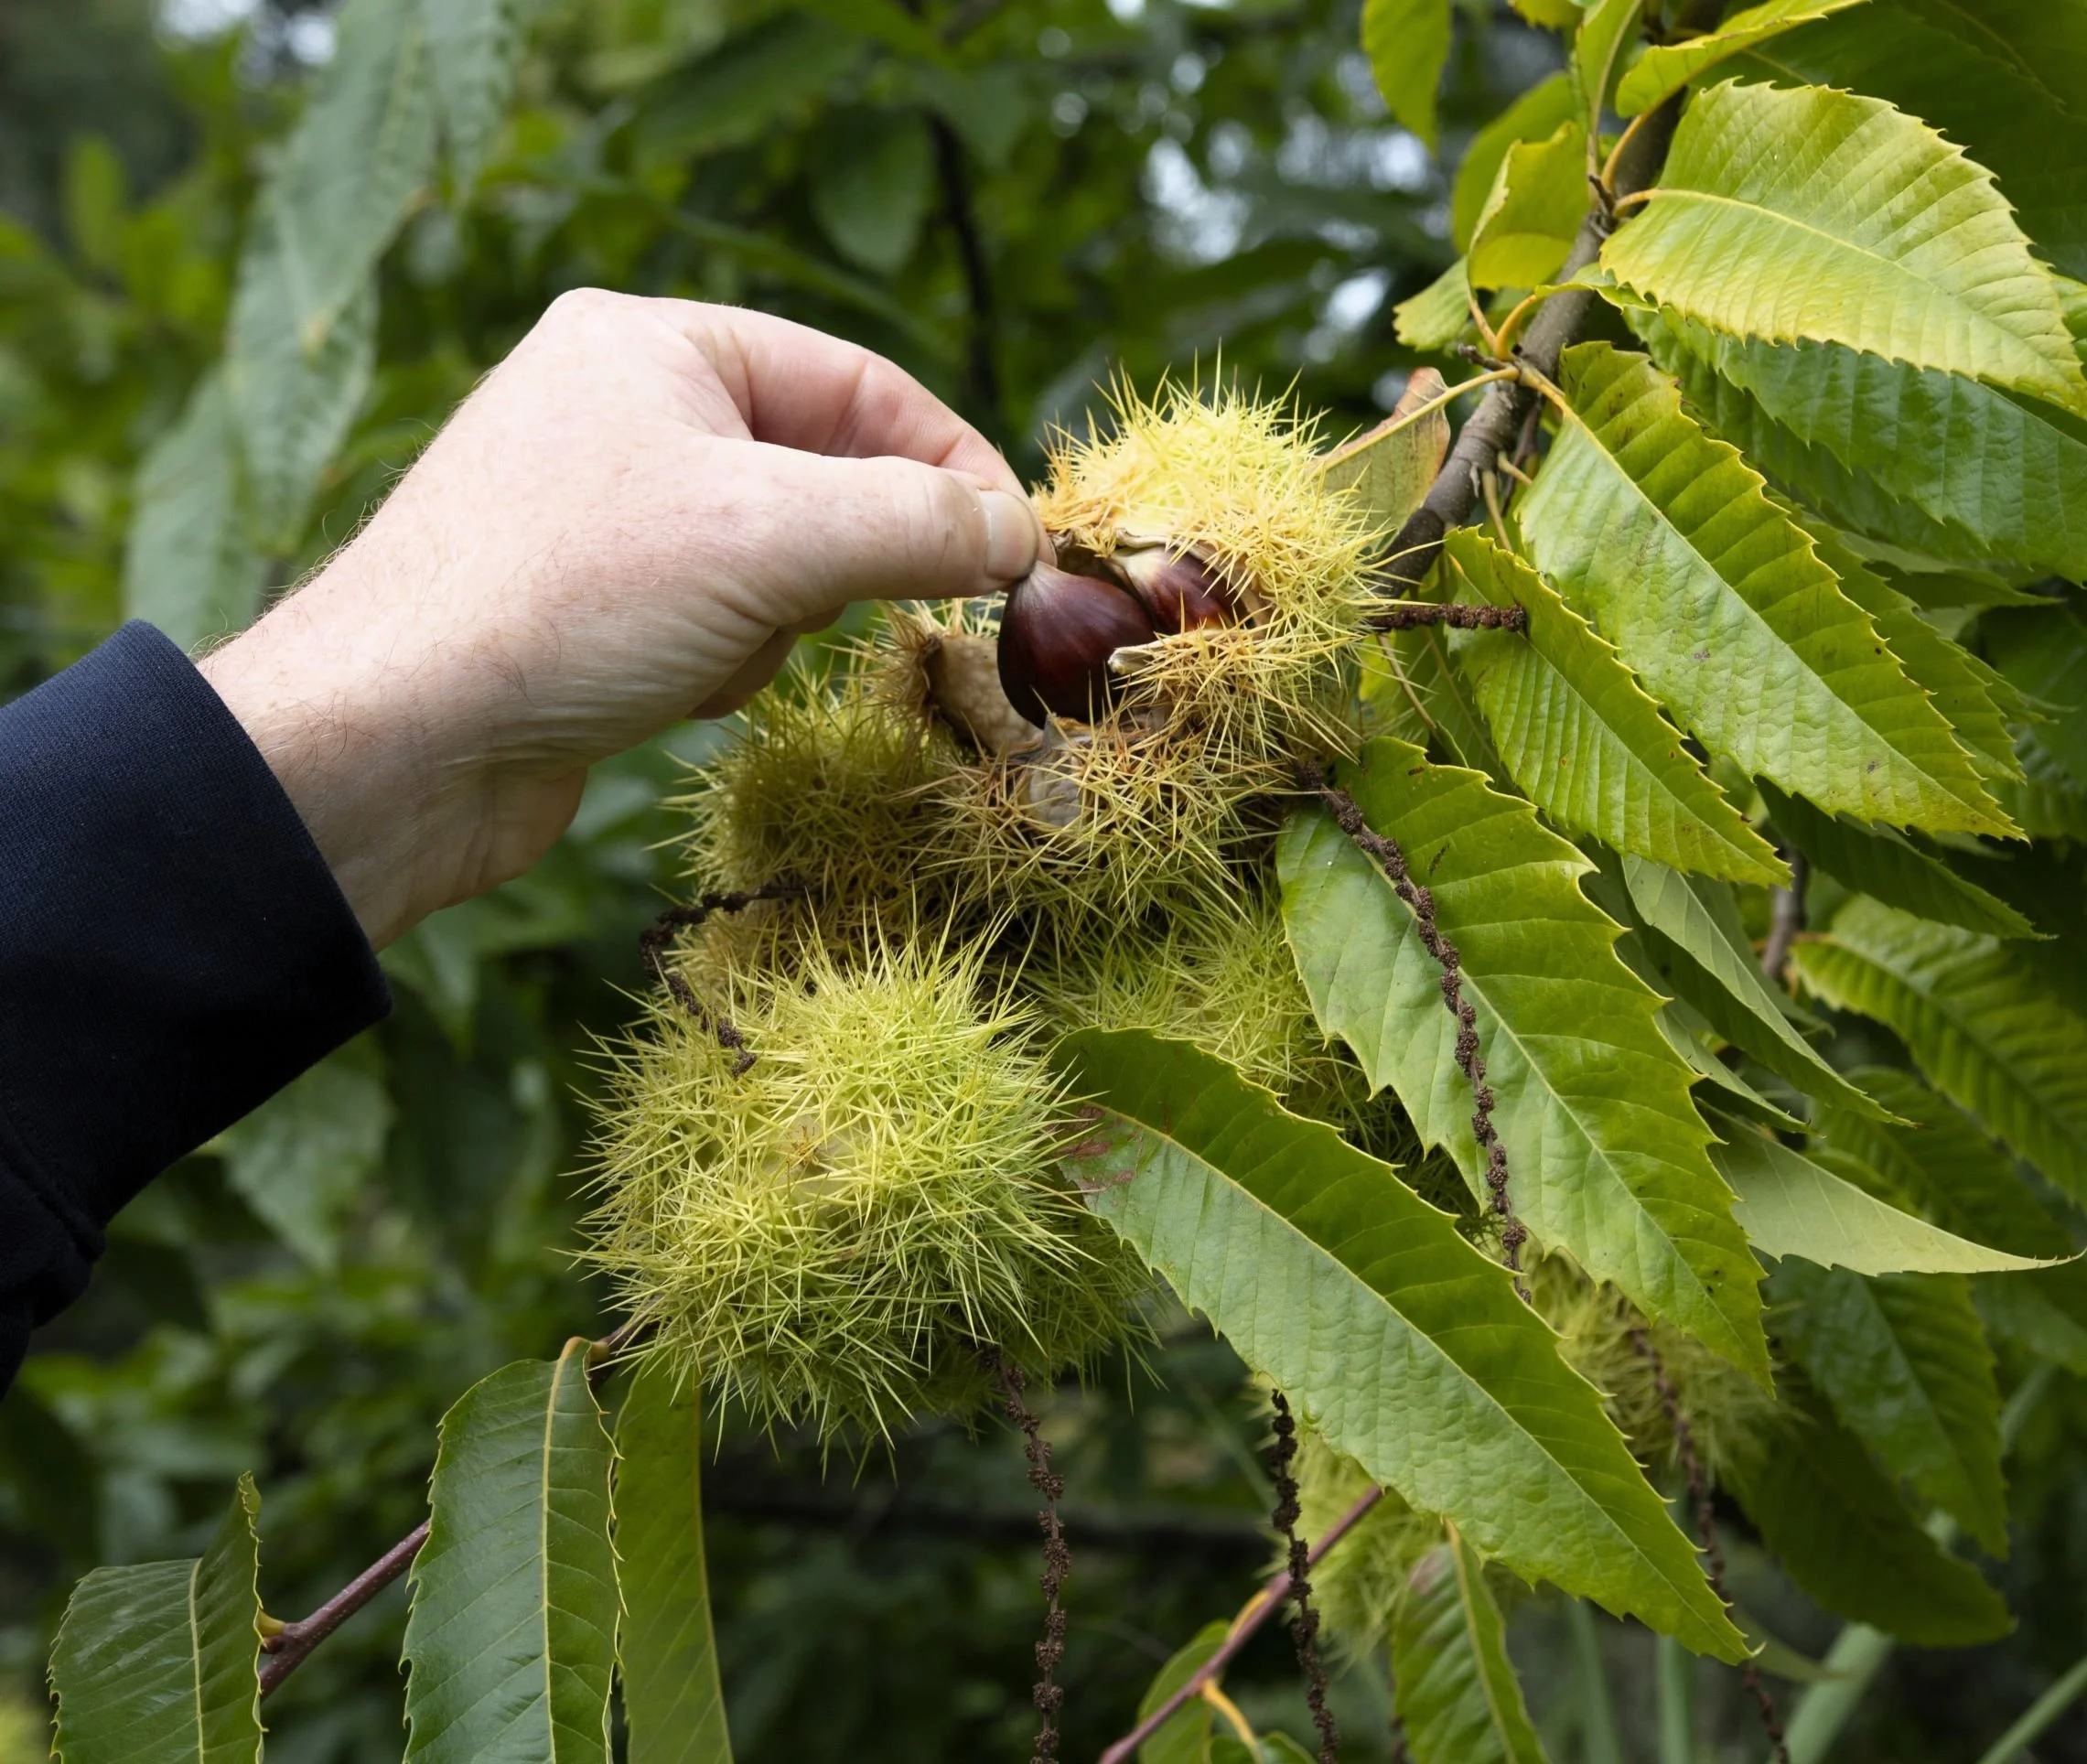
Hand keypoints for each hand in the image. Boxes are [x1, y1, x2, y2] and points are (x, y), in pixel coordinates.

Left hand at [199, 292, 1044, 948]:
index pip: (857, 382)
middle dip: (839, 558)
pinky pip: (718, 618)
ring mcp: (603, 512)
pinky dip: (723, 659)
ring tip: (704, 652)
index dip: (950, 462)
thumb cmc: (569, 600)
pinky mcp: (588, 606)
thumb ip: (916, 523)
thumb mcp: (772, 539)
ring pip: (777, 558)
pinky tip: (666, 690)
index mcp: (654, 344)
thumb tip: (1015, 534)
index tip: (1013, 548)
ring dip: (774, 620)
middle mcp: (624, 412)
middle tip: (833, 606)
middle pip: (819, 473)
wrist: (392, 743)